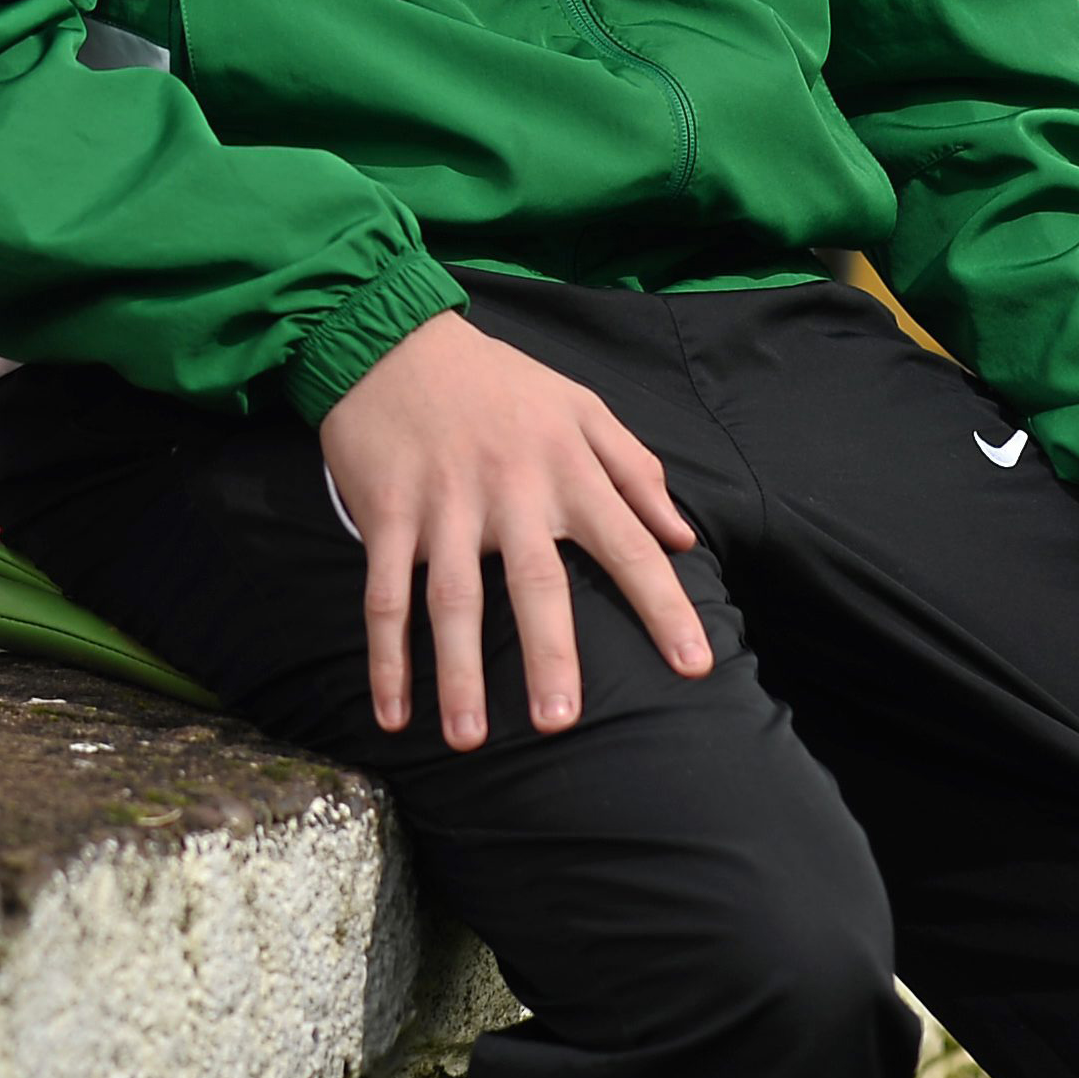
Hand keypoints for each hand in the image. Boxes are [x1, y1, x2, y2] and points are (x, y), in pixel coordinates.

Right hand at [317, 310, 710, 747]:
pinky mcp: (386, 514)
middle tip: (560, 725)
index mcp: (566, 468)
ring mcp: (443, 506)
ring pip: (451, 600)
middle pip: (535, 584)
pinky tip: (392, 712)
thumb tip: (682, 536)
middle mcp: (509, 491)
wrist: (392, 338)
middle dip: (550, 655)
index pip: (628, 545)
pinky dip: (386, 657)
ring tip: (468, 739)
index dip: (665, 608)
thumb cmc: (498, 381)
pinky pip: (383, 595)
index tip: (695, 667)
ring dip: (457, 673)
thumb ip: (635, 468)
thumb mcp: (579, 405)